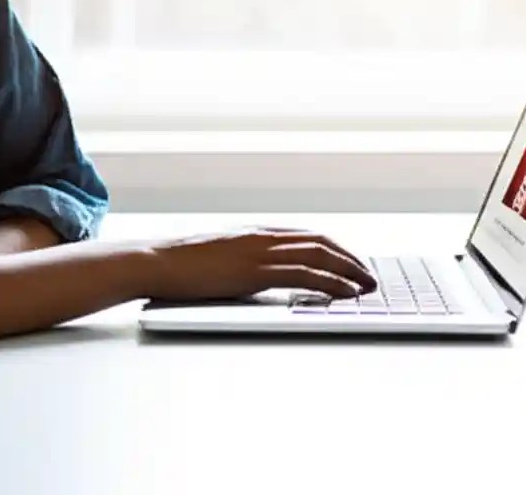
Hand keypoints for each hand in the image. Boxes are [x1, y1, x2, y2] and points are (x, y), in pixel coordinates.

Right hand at [147, 226, 376, 300]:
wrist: (157, 262)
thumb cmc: (181, 265)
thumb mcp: (219, 256)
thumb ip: (243, 259)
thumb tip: (258, 273)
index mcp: (256, 232)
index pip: (306, 236)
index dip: (334, 248)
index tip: (351, 261)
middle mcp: (263, 237)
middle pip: (321, 242)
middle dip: (349, 259)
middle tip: (369, 275)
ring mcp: (261, 252)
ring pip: (319, 255)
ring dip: (349, 271)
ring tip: (367, 286)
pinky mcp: (256, 271)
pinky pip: (304, 275)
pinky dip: (330, 283)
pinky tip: (345, 293)